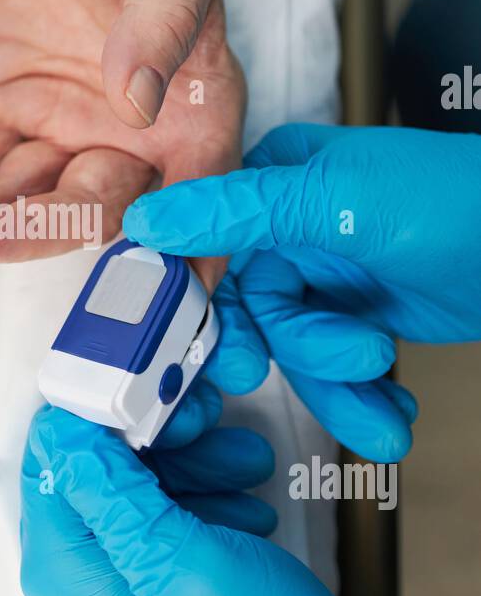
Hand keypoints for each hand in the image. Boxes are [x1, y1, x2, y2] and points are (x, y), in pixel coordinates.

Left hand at [0, 0, 241, 286]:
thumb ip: (167, 18)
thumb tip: (141, 102)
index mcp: (197, 108)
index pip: (199, 200)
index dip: (177, 256)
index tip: (141, 309)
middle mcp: (138, 135)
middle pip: (93, 211)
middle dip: (30, 234)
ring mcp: (71, 131)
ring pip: (26, 201)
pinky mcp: (15, 117)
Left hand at [21, 405, 427, 595]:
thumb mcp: (183, 560)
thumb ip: (115, 493)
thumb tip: (59, 429)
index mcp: (62, 573)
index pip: (51, 459)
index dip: (101, 414)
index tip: (162, 391)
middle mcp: (75, 577)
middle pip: (96, 467)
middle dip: (158, 437)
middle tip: (216, 418)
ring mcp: (115, 581)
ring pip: (137, 485)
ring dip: (193, 463)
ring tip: (250, 464)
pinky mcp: (154, 582)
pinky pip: (164, 515)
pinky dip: (205, 497)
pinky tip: (249, 503)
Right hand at [124, 124, 480, 458]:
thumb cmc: (461, 204)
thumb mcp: (342, 204)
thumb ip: (239, 212)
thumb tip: (146, 217)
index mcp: (275, 181)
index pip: (206, 249)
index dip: (206, 310)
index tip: (224, 357)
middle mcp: (291, 226)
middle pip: (252, 314)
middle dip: (300, 356)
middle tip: (336, 370)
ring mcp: (328, 274)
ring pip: (297, 352)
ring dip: (341, 392)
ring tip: (384, 414)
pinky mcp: (361, 315)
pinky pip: (336, 370)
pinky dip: (363, 398)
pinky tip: (392, 411)